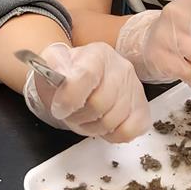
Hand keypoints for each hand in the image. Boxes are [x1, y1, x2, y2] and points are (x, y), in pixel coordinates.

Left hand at [23, 42, 149, 142]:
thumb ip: (48, 67)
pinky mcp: (142, 108)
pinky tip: (103, 125)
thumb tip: (57, 73)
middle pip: (99, 104)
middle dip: (79, 117)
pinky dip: (111, 135)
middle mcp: (121, 68)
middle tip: (71, 115)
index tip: (59, 109)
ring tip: (85, 119)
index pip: (86, 76)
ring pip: (112, 120)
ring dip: (92, 127)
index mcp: (97, 54)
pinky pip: (128, 131)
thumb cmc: (66, 77)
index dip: (70, 98)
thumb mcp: (50, 67)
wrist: (82, 80)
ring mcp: (134, 88)